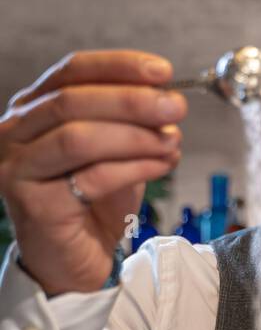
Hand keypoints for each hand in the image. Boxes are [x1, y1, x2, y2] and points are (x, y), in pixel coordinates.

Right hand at [0, 50, 186, 294]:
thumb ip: (132, 128)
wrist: (72, 263)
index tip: (162, 71)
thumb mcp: (113, 155)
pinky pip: (91, 179)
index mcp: (31, 109)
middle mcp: (15, 134)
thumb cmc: (90, 206)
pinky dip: (133, 168)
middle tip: (175, 106)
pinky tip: (161, 165)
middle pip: (73, 101)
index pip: (72, 71)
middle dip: (132, 101)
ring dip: (135, 136)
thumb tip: (168, 107)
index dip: (118, 66)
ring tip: (172, 140)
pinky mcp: (37, 205)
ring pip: (79, 138)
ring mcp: (19, 170)